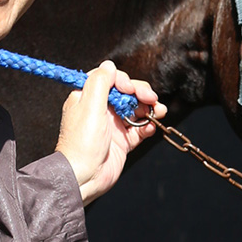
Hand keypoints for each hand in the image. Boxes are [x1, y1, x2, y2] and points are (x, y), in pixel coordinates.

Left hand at [55, 60, 165, 204]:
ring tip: (159, 111)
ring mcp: (113, 125)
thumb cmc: (82, 142)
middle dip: (141, 92)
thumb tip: (109, 64)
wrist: (84, 177)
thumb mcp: (89, 106)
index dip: (124, 80)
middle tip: (151, 99)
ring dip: (150, 107)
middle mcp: (101, 109)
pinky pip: (140, 128)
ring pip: (137, 108)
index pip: (110, 79)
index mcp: (88, 98)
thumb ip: (101, 82)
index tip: (130, 88)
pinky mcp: (123, 141)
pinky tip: (152, 126)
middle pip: (127, 92)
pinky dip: (148, 125)